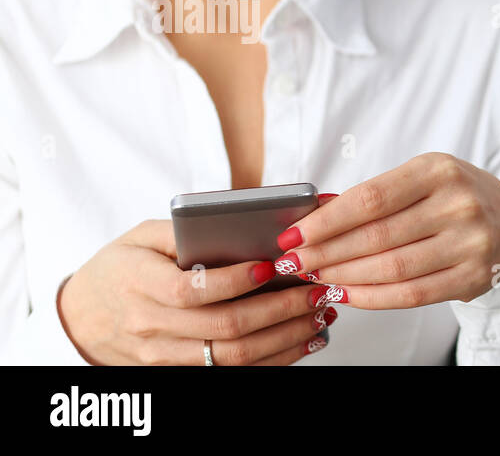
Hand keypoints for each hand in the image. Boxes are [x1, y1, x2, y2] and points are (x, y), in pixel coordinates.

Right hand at [58, 221, 332, 364]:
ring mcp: (165, 356)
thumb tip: (241, 224)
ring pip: (235, 357)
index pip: (193, 290)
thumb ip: (184, 229)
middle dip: (280, 309)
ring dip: (286, 337)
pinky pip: (235, 372)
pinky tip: (304, 340)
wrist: (82, 317)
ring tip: (319, 315)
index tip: (272, 266)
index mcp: (141, 285)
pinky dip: (276, 359)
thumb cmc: (121, 268)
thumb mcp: (141, 237)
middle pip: (225, 327)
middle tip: (315, 291)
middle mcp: (152, 326)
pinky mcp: (181, 372)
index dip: (236, 281)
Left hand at [270, 153, 499, 308]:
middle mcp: (459, 204)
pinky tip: (347, 293)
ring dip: (345, 276)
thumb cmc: (455, 198)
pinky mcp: (473, 277)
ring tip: (316, 277)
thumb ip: (374, 196)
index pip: (370, 199)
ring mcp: (470, 243)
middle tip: (294, 263)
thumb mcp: (422, 179)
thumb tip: (315, 214)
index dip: (325, 221)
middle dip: (326, 252)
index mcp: (439, 170)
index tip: (292, 235)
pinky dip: (372, 297)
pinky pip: (412, 294)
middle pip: (376, 236)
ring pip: (392, 268)